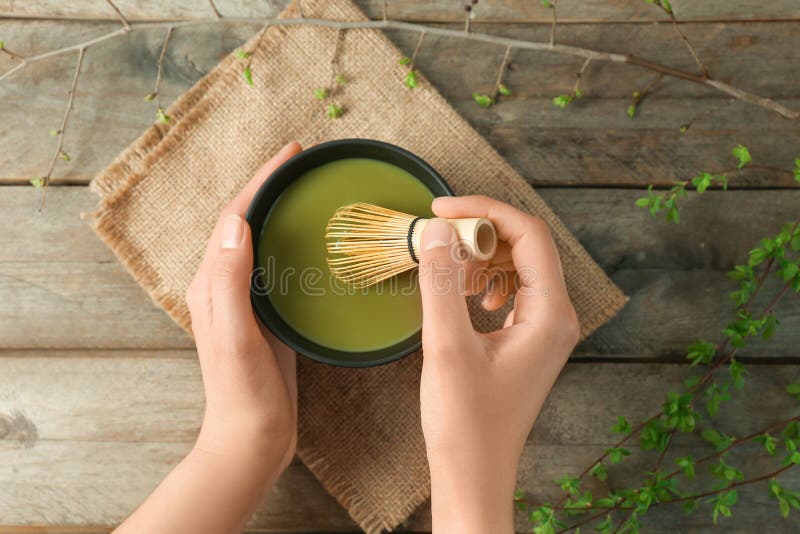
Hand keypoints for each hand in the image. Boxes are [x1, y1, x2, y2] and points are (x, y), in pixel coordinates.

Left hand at [188, 141, 301, 470]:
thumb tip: (236, 221)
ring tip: (311, 191)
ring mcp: (245, 300)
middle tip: (304, 165)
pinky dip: (294, 242)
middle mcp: (223, 285)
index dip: (262, 181)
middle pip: (247, 220)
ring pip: (263, 240)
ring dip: (283, 211)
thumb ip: (230, 278)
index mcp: (212, 283)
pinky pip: (277, 265)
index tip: (290, 155)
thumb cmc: (242, 392)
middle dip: (272, 187)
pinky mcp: (265, 315)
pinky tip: (316, 244)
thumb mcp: (235, 334)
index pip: (235, 216)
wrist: (252, 437)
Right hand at [418, 195, 579, 533]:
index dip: (485, 211)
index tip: (441, 209)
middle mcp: (556, 318)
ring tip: (447, 270)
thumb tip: (436, 231)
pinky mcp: (526, 342)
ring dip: (481, 257)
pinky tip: (461, 295)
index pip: (529, 235)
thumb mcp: (446, 346)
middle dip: (481, 233)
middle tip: (438, 235)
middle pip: (526, 247)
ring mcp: (543, 331)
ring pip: (518, 268)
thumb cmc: (466, 423)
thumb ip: (441, 282)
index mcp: (550, 314)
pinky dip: (484, 281)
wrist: (473, 474)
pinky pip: (511, 292)